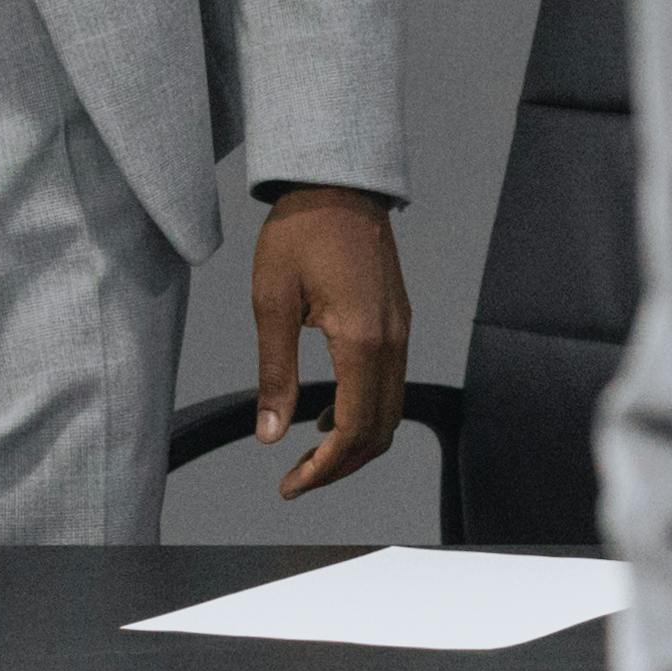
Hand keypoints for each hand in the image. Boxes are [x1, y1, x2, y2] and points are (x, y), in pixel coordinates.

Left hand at [248, 185, 410, 495]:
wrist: (339, 184)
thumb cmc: (300, 234)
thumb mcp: (272, 303)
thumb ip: (275, 374)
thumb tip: (270, 435)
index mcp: (361, 342)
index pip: (352, 430)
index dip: (323, 470)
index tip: (290, 486)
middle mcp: (392, 344)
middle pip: (378, 431)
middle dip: (340, 467)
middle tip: (297, 481)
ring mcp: (400, 334)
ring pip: (390, 413)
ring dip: (354, 444)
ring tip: (310, 456)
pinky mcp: (397, 324)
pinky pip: (390, 386)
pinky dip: (364, 414)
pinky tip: (327, 415)